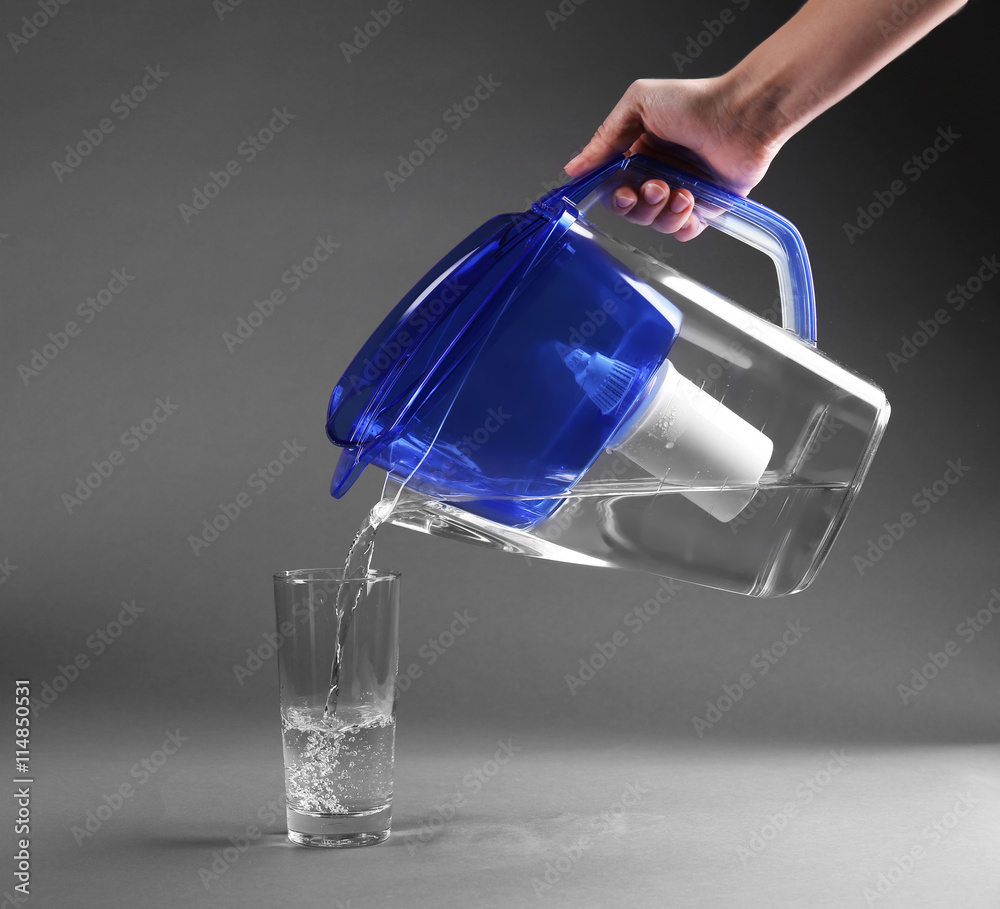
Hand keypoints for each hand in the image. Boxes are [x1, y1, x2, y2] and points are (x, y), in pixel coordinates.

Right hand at [564, 75, 779, 239]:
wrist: (741, 114)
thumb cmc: (695, 102)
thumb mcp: (638, 105)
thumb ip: (604, 138)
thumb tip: (574, 168)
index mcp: (638, 153)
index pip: (613, 187)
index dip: (613, 196)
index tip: (620, 191)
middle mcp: (658, 175)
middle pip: (632, 210)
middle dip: (640, 204)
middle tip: (655, 187)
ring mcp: (681, 193)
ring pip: (656, 224)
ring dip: (663, 212)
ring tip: (680, 192)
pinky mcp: (705, 208)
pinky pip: (683, 232)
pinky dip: (682, 224)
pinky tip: (691, 202)